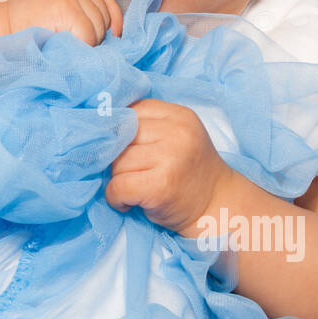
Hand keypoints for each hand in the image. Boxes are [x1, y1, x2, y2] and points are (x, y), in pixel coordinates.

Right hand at [4, 0, 122, 44]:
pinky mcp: (65, 6)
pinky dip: (81, 47)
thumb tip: (108, 30)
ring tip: (67, 47)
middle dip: (97, 34)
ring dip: (87, 43)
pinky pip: (88, 35)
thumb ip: (73, 9)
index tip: (115, 36)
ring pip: (98, 26)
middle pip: (103, 13)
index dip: (113, 18)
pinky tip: (64, 48)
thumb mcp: (47, 8)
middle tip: (78, 46)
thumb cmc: (18, 27)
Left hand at [106, 98, 233, 234]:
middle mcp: (177, 132)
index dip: (119, 132)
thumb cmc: (188, 173)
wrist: (218, 206)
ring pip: (117, 163)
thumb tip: (98, 126)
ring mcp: (170, 158)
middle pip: (120, 137)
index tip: (124, 149)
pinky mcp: (160, 186)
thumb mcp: (176, 137)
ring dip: (118, 179)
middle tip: (131, 173)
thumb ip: (147, 126)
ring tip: (134, 188)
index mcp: (179, 115)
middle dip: (117, 157)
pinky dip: (115, 198)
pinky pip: (117, 186)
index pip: (130, 111)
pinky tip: (129, 202)